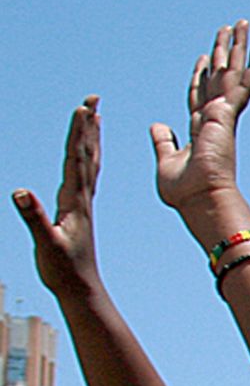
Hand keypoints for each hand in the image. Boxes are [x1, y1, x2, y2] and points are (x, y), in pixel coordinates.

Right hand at [12, 98, 105, 298]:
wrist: (80, 288)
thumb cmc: (62, 268)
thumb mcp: (44, 243)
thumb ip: (33, 218)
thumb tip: (20, 191)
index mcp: (74, 200)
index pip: (77, 159)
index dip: (79, 133)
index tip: (83, 109)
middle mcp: (81, 197)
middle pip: (87, 153)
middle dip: (88, 124)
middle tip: (93, 97)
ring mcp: (81, 203)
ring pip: (88, 162)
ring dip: (90, 136)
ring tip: (93, 114)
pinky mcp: (78, 210)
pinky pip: (85, 176)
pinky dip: (86, 157)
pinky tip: (86, 153)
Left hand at [150, 22, 249, 222]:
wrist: (201, 198)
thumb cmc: (185, 190)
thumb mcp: (166, 160)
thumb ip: (163, 140)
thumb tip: (157, 124)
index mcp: (200, 128)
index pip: (199, 95)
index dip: (200, 76)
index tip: (202, 58)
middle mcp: (214, 118)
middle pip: (219, 77)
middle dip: (223, 52)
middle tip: (228, 29)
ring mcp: (223, 115)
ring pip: (231, 73)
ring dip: (237, 47)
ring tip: (241, 24)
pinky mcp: (228, 113)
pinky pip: (242, 83)